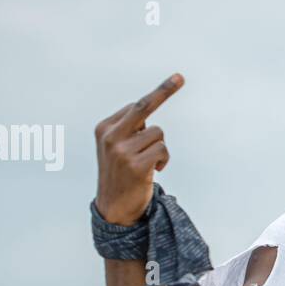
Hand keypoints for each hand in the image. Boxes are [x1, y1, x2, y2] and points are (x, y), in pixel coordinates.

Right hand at [94, 73, 183, 224]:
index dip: (155, 102)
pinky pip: (162, 150)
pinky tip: (156, 171)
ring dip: (160, 148)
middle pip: (143, 106)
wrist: (114, 208)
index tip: (175, 80)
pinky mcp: (135, 166)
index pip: (135, 108)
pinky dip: (164, 159)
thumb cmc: (122, 174)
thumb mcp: (117, 147)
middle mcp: (110, 137)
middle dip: (163, 91)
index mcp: (104, 128)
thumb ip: (130, 128)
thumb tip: (149, 104)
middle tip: (180, 77)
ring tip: (151, 163)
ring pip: (158, 133)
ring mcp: (121, 151)